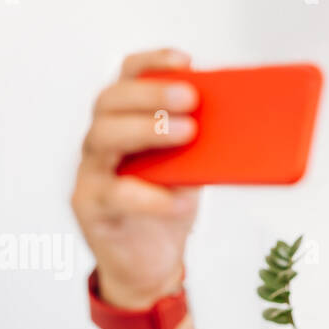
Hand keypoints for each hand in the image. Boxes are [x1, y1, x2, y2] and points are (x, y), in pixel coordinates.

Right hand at [70, 48, 201, 308]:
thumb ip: (200, 150)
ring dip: (147, 130)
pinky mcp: (91, 208)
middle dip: (151, 93)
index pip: (126, 79)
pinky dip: (152, 195)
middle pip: (110, 101)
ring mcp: (91, 174)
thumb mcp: (191, 175)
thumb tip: (238, 127)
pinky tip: (181, 200)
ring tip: (187, 132)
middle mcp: (101, 143)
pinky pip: (116, 194)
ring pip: (103, 137)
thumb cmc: (168, 212)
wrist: (149, 268)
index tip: (185, 60)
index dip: (151, 64)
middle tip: (191, 98)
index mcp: (124, 124)